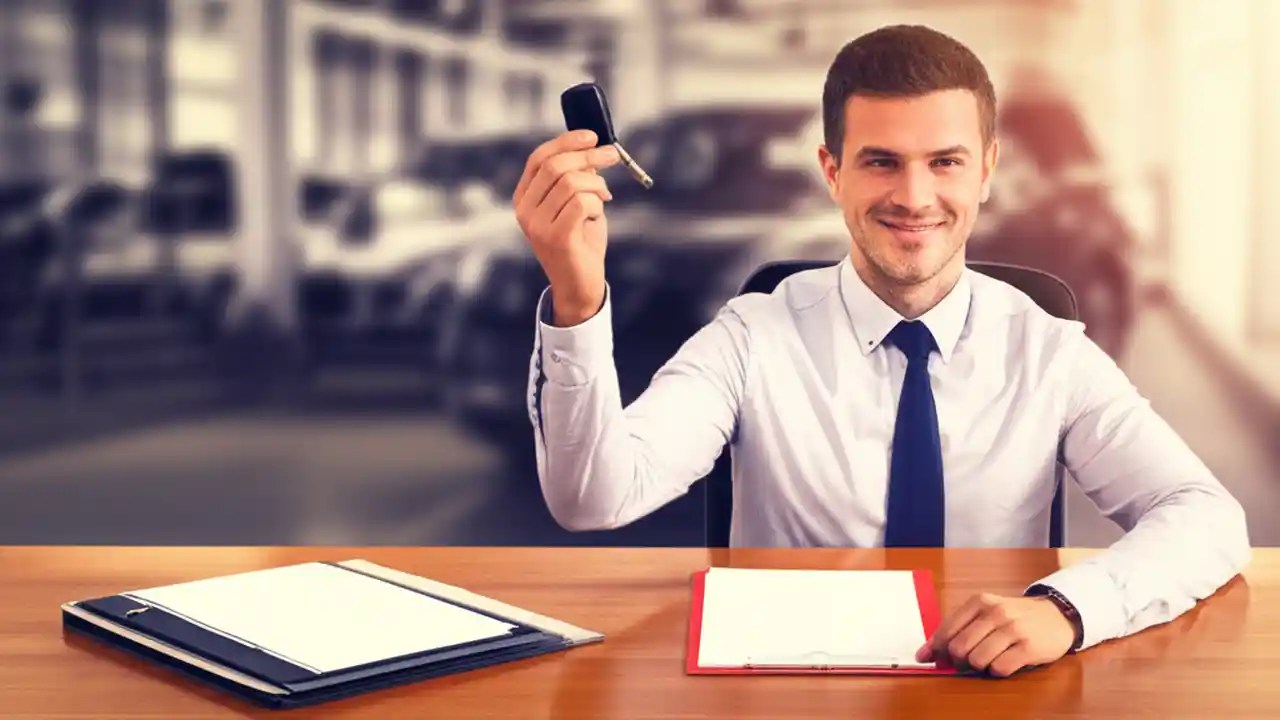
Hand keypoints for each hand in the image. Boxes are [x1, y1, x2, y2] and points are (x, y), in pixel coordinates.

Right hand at [512, 129, 621, 325]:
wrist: (580, 285)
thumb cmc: (580, 242)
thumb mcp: (576, 203)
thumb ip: (577, 178)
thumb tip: (591, 147)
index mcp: (524, 198)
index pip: (538, 158)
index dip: (565, 142)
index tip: (592, 136)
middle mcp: (525, 211)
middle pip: (555, 166)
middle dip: (588, 156)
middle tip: (613, 156)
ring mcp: (537, 225)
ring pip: (570, 183)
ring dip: (596, 185)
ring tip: (604, 196)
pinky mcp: (556, 237)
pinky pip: (581, 203)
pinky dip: (597, 203)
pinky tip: (598, 214)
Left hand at [916, 592, 1077, 676]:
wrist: (1056, 615)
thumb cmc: (1014, 617)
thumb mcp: (984, 613)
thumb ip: (955, 629)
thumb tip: (923, 654)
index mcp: (980, 601)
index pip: (947, 630)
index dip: (937, 649)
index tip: (933, 659)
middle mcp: (996, 612)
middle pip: (960, 648)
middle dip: (958, 661)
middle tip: (967, 661)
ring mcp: (1013, 629)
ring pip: (977, 660)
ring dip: (978, 667)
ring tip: (988, 660)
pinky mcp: (1029, 647)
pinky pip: (1000, 669)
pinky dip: (997, 671)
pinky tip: (1004, 662)